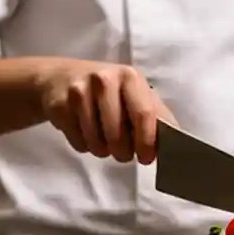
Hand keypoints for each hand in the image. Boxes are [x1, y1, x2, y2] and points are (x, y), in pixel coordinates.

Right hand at [36, 60, 175, 164]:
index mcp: (129, 77)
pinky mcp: (59, 106)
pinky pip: (79, 143)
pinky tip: (85, 132)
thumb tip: (175, 142)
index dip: (147, 142)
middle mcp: (104, 80)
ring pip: (97, 143)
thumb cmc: (105, 90)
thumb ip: (155, 115)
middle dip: (123, 153)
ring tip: (103, 139)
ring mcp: (79, 92)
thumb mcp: (133, 94)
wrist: (58, 77)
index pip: (144, 115)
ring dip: (102, 150)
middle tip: (122, 152)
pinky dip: (84, 146)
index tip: (146, 158)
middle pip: (118, 135)